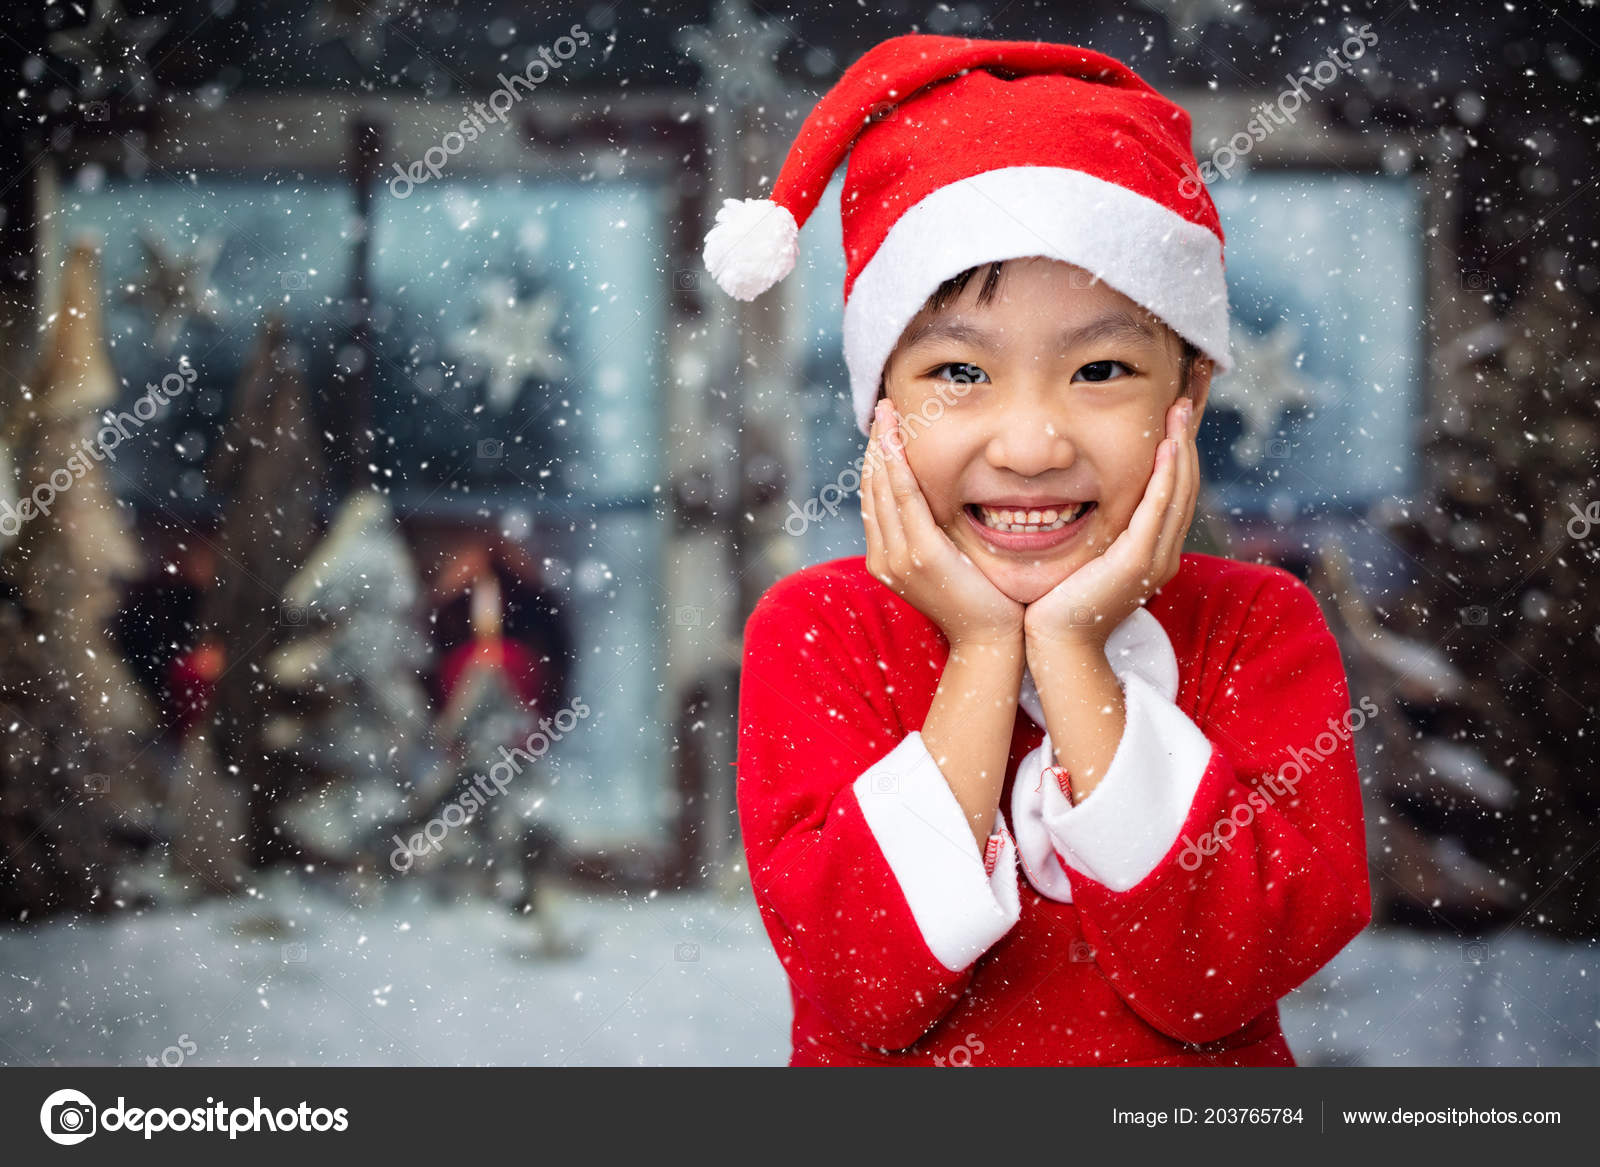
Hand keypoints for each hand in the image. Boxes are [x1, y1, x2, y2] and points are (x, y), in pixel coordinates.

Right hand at [861, 398, 1024, 648]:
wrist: (990, 641)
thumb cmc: (980, 603)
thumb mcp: (947, 565)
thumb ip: (932, 536)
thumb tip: (939, 504)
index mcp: (885, 560)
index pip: (874, 499)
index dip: (876, 460)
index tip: (885, 427)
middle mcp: (883, 558)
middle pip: (871, 488)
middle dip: (876, 445)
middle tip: (883, 407)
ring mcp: (897, 557)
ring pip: (882, 488)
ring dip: (884, 446)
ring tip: (888, 413)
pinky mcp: (921, 554)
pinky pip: (904, 499)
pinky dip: (898, 466)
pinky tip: (897, 441)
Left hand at [1023, 396, 1197, 653]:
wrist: (1056, 645)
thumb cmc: (1057, 602)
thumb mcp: (1082, 554)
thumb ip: (1092, 527)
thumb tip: (1074, 493)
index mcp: (1152, 548)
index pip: (1172, 485)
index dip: (1180, 444)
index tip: (1180, 406)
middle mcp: (1162, 550)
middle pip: (1184, 481)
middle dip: (1188, 435)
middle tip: (1192, 393)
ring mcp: (1155, 557)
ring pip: (1177, 491)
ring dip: (1181, 446)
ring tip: (1182, 408)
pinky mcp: (1139, 563)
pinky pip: (1159, 510)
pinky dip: (1166, 477)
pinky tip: (1168, 447)